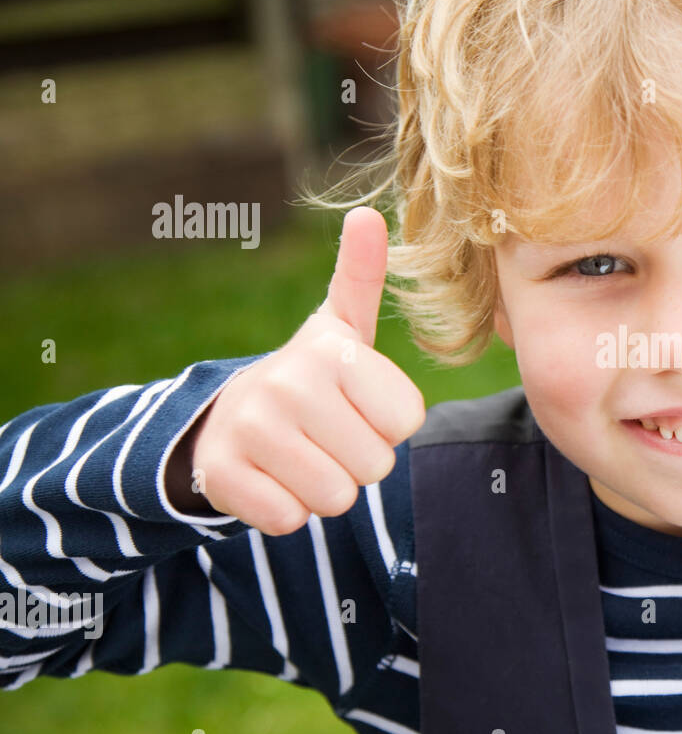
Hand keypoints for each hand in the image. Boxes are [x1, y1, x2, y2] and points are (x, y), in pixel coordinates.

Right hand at [178, 207, 426, 535]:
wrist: (227, 419)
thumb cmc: (310, 378)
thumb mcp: (340, 327)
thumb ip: (362, 276)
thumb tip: (365, 214)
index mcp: (332, 349)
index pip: (406, 421)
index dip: (387, 423)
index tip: (356, 404)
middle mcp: (287, 382)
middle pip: (375, 465)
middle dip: (358, 460)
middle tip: (326, 433)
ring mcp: (250, 429)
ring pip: (335, 498)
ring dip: (325, 488)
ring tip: (302, 454)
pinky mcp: (224, 476)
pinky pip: (291, 520)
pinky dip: (288, 509)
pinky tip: (272, 476)